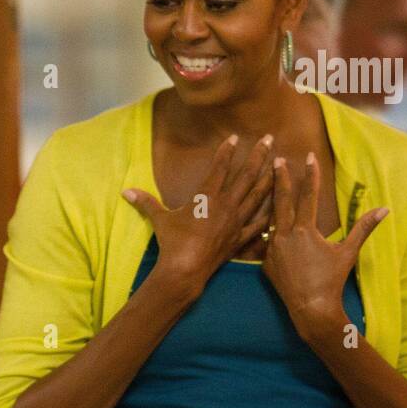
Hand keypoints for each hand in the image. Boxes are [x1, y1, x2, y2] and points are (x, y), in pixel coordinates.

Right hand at [123, 132, 274, 295]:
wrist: (186, 270)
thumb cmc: (172, 242)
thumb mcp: (159, 219)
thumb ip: (146, 202)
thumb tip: (125, 191)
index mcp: (207, 197)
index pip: (220, 168)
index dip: (227, 151)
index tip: (236, 137)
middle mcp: (226, 205)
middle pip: (247, 175)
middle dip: (259, 155)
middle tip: (270, 139)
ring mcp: (237, 222)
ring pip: (259, 194)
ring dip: (270, 177)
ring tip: (281, 163)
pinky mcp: (241, 238)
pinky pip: (260, 222)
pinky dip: (270, 211)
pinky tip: (279, 202)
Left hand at [262, 151, 386, 337]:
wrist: (311, 309)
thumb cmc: (332, 281)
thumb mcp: (348, 252)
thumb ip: (363, 228)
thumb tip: (385, 209)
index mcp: (304, 231)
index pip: (307, 196)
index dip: (309, 175)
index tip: (308, 156)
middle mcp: (284, 236)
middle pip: (281, 200)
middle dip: (279, 178)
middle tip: (276, 159)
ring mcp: (272, 250)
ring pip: (270, 220)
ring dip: (271, 202)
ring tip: (268, 185)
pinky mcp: (265, 263)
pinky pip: (266, 242)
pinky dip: (269, 232)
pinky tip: (265, 223)